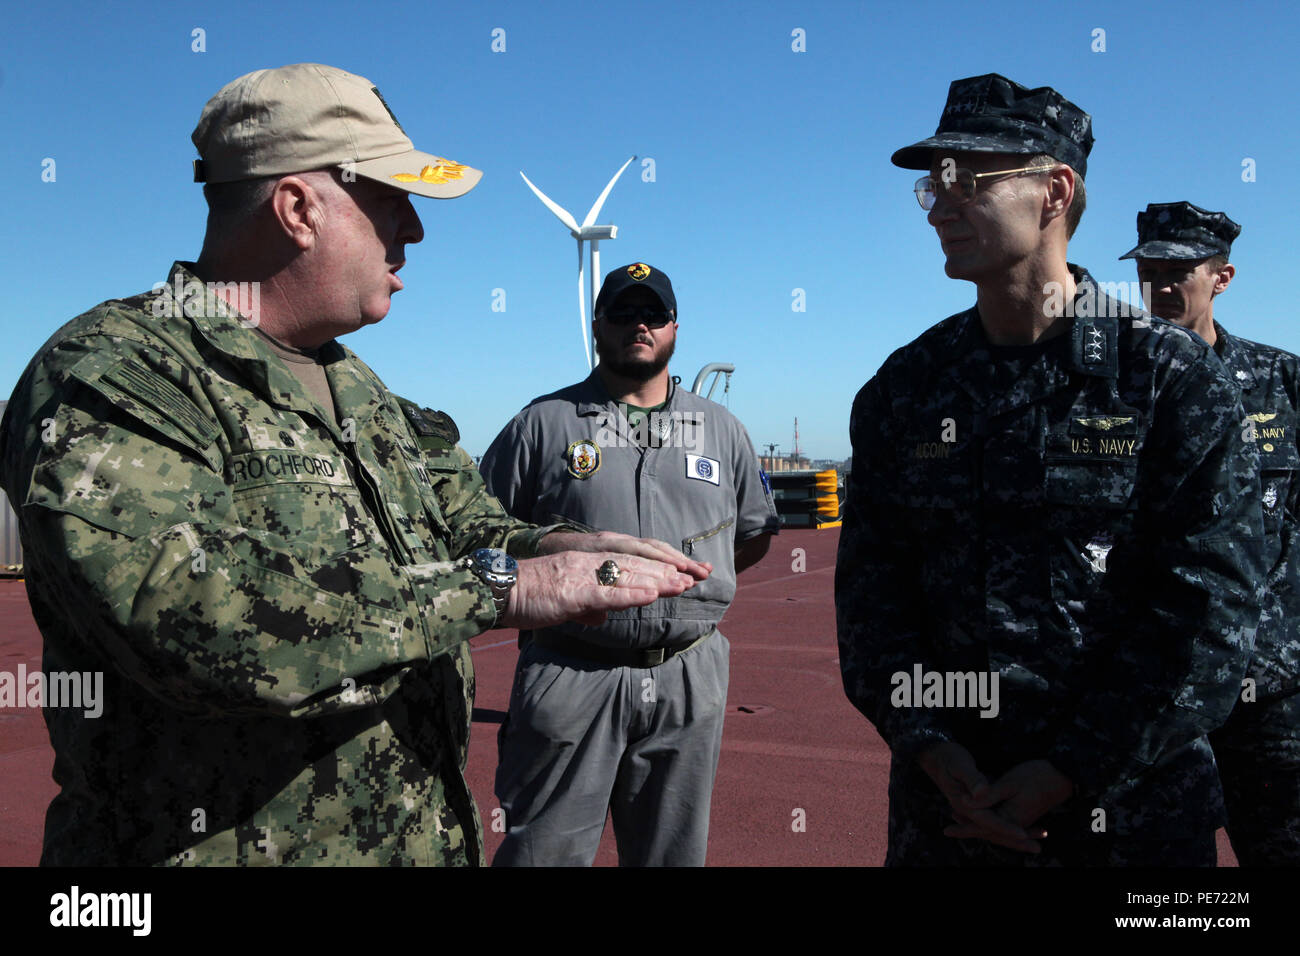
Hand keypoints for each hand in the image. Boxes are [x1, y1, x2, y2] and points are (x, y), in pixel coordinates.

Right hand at [501, 550, 696, 628]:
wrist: (501, 591)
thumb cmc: (530, 597)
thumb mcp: (565, 601)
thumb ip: (587, 606)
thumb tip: (603, 615)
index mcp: (588, 563)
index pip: (629, 564)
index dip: (657, 569)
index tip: (681, 575)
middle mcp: (589, 563)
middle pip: (635, 565)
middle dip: (666, 572)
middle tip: (695, 577)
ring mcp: (583, 575)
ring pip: (627, 576)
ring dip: (657, 581)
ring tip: (683, 585)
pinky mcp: (574, 591)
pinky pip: (608, 593)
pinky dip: (631, 594)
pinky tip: (651, 596)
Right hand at [916, 741, 1042, 853]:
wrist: (935, 754)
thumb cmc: (948, 757)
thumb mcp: (960, 765)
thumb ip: (972, 779)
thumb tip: (982, 794)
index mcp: (964, 804)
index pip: (988, 821)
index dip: (1006, 828)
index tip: (1024, 834)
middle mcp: (968, 810)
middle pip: (993, 830)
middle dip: (1014, 840)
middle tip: (1038, 848)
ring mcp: (972, 809)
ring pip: (995, 827)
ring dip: (1014, 835)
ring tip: (1038, 838)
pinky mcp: (976, 804)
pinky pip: (994, 819)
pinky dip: (1008, 825)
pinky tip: (1023, 826)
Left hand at [947, 759, 1073, 843]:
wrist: (1062, 774)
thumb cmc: (1036, 776)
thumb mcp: (1009, 783)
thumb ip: (988, 795)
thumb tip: (965, 802)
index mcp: (1011, 818)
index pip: (983, 827)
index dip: (964, 828)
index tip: (947, 830)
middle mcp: (1016, 823)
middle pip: (988, 831)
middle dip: (969, 829)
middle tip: (949, 830)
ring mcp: (1021, 820)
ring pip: (995, 827)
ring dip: (979, 826)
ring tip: (961, 821)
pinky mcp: (1024, 813)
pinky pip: (1003, 821)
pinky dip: (991, 821)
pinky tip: (983, 814)